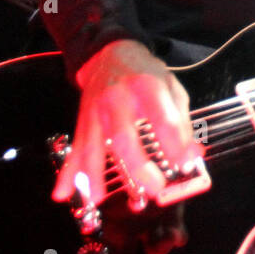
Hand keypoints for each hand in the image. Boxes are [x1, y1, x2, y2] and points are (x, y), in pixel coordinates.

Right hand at [51, 39, 201, 210]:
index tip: (186, 165)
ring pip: (93, 146)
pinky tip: (61, 193)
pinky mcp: (83, 121)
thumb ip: (182, 123)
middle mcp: (118, 99)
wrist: (112, 54)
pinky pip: (76, 149)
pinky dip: (68, 172)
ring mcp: (96, 111)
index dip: (176, 144)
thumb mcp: (173, 90)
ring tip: (99, 199)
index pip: (164, 119)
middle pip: (124, 137)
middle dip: (138, 166)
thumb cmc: (148, 75)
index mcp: (147, 87)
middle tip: (155, 188)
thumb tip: (193, 157)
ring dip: (95, 175)